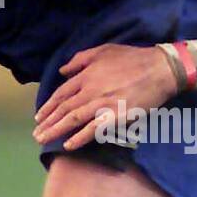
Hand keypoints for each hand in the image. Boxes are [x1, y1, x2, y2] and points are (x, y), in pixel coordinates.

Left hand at [34, 44, 178, 149]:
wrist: (160, 69)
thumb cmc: (133, 58)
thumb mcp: (103, 50)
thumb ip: (80, 59)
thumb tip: (62, 70)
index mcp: (86, 75)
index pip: (61, 93)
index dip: (48, 106)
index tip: (39, 117)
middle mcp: (90, 89)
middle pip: (63, 108)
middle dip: (47, 122)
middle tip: (36, 134)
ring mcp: (102, 103)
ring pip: (73, 119)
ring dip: (56, 131)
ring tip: (43, 140)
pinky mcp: (116, 115)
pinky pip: (94, 129)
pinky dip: (80, 138)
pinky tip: (68, 145)